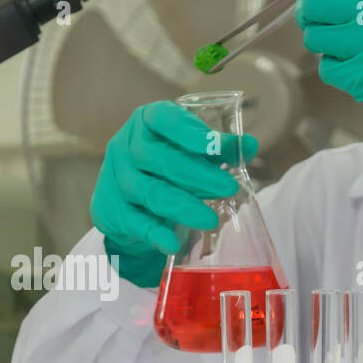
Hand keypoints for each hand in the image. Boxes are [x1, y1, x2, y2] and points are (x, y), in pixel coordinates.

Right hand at [92, 101, 258, 287]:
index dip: (192, 132)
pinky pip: (135, 222)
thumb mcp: (186, 150)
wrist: (123, 197)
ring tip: (210, 219)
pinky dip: (155, 234)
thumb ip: (217, 148)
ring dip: (182, 206)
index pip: (166, 120)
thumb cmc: (163, 165)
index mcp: (146, 121)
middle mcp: (126, 146)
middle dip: (197, 175)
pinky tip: (173, 243)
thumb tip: (249, 146)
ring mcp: (116, 179)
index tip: (218, 147)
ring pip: (150, 192)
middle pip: (160, 159)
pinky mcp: (113, 210)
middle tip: (229, 187)